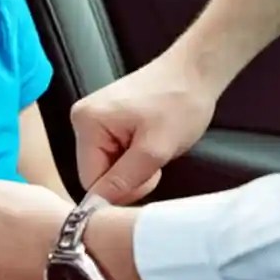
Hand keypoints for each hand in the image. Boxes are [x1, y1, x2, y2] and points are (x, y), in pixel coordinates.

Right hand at [71, 51, 216, 204]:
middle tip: (155, 160)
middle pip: (97, 173)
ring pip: (107, 166)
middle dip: (127, 177)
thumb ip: (124, 180)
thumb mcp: (155, 149)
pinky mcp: (107, 120)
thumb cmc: (180, 102)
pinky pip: (114, 154)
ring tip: (154, 147)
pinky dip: (134, 156)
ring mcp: (94, 119)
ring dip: (133, 167)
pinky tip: (149, 141)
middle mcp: (83, 119)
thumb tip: (98, 207)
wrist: (196, 72)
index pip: (90, 180)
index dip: (119, 190)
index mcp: (87, 123)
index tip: (149, 176)